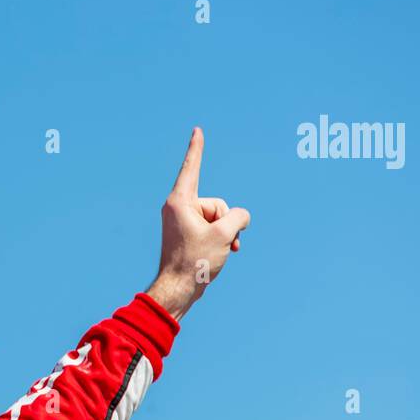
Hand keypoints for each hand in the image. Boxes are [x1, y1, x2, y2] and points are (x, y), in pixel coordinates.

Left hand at [146, 128, 250, 321]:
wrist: (178, 289)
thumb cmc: (195, 261)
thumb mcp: (224, 235)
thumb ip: (238, 217)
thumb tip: (240, 217)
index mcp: (180, 202)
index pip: (192, 168)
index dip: (197, 148)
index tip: (197, 130)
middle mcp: (178, 208)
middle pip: (216, 203)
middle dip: (226, 221)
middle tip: (220, 242)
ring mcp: (182, 222)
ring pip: (218, 218)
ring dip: (226, 234)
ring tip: (220, 251)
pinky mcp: (188, 234)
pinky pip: (212, 228)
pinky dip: (221, 239)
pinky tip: (224, 254)